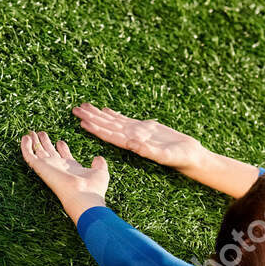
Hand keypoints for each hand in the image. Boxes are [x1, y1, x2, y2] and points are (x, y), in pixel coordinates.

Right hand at [20, 130, 108, 221]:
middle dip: (46, 143)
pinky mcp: (40, 167)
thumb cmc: (93, 188)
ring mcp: (49, 167)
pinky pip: (29, 155)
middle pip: (49, 152)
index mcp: (72, 168)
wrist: (84, 196)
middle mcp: (59, 168)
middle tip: (41, 133)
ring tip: (30, 132)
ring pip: (38, 152)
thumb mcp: (101, 172)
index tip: (60, 141)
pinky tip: (24, 138)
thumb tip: (98, 158)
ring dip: (34, 142)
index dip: (62, 148)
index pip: (64, 156)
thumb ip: (100, 164)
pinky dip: (25, 147)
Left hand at [72, 104, 203, 170]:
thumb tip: (132, 144)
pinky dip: (113, 114)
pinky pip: (124, 120)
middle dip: (90, 118)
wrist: (190, 157)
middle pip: (106, 126)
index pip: (110, 136)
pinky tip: (104, 109)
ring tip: (84, 106)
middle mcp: (131, 138)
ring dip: (97, 114)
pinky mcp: (144, 128)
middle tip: (74, 109)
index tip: (83, 122)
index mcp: (133, 145)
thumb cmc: (179, 159)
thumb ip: (148, 151)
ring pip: (112, 121)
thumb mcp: (164, 155)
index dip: (96, 129)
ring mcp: (136, 132)